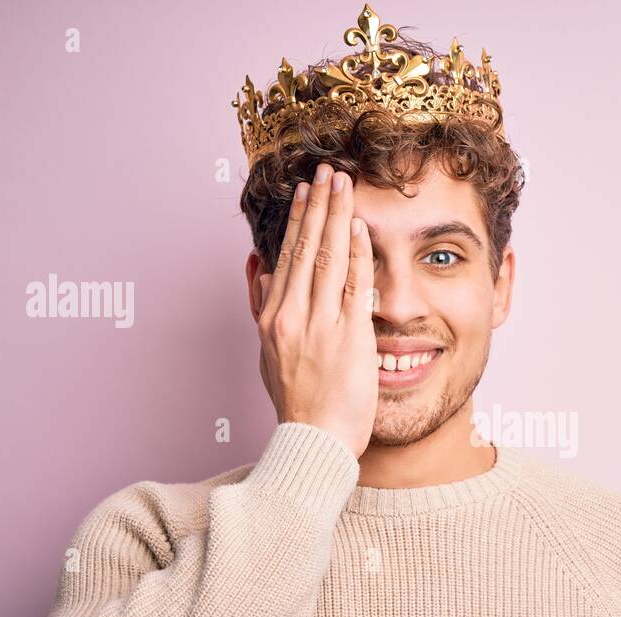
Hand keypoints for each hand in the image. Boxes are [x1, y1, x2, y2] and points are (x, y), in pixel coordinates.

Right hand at [256, 164, 376, 459]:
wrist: (314, 442)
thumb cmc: (299, 405)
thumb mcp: (268, 355)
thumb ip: (264, 311)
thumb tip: (260, 272)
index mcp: (273, 319)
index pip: (287, 257)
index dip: (299, 221)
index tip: (307, 192)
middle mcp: (292, 316)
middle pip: (305, 248)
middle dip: (319, 206)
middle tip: (328, 171)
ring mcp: (319, 325)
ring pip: (327, 258)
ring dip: (337, 217)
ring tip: (344, 185)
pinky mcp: (348, 337)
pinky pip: (353, 285)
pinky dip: (356, 252)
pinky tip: (360, 227)